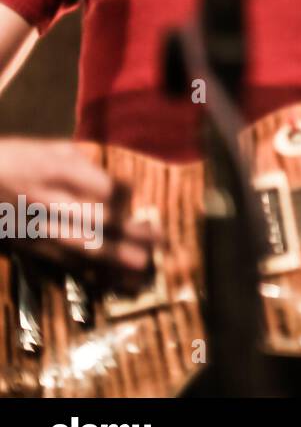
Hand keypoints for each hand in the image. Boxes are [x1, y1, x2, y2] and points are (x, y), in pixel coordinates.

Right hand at [0, 139, 157, 287]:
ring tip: (143, 265)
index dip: (124, 197)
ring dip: (116, 257)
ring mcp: (39, 226)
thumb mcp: (49, 149)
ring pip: (82, 246)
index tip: (135, 200)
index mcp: (58, 171)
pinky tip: (110, 278)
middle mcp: (50, 200)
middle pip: (98, 220)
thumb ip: (85, 164)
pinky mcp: (29, 246)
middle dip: (131, 232)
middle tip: (160, 240)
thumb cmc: (13, 160)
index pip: (103, 188)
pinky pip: (63, 261)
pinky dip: (89, 270)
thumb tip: (115, 184)